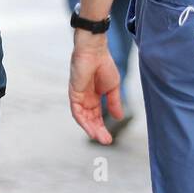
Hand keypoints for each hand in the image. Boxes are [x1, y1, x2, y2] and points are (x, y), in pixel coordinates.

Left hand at [68, 28, 122, 143]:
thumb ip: (114, 103)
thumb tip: (119, 117)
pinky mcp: (74, 94)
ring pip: (83, 118)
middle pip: (90, 120)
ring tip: (100, 138)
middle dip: (98, 131)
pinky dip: (83, 121)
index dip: (103, 127)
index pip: (97, 116)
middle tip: (106, 141)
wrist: (95, 51)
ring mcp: (79, 97)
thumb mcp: (112, 88)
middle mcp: (85, 99)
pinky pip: (77, 112)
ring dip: (91, 129)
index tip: (109, 139)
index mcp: (94, 97)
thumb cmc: (104, 65)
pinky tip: (90, 129)